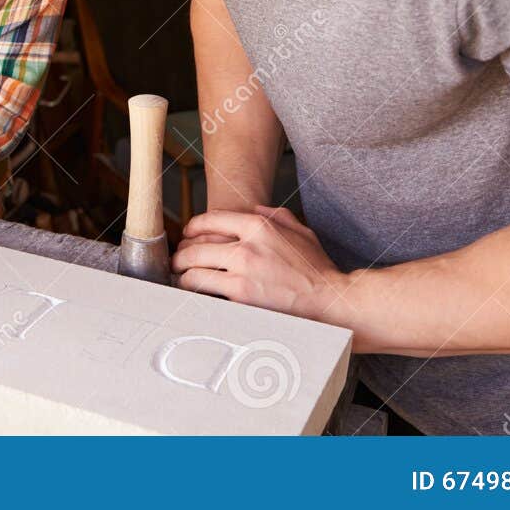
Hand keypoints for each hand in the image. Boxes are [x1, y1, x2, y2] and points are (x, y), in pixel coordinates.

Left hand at [173, 206, 350, 326]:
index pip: (210, 220)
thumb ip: (274, 215)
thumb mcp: (299, 230)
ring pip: (193, 269)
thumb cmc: (316, 269)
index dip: (193, 228)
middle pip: (195, 245)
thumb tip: (254, 208)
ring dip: (183, 275)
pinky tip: (195, 294)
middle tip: (179, 260)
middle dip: (182, 254)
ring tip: (182, 278)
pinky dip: (196, 292)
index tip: (188, 235)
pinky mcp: (240, 297)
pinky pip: (205, 291)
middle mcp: (246, 245)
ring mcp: (241, 271)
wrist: (329, 300)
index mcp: (258, 225)